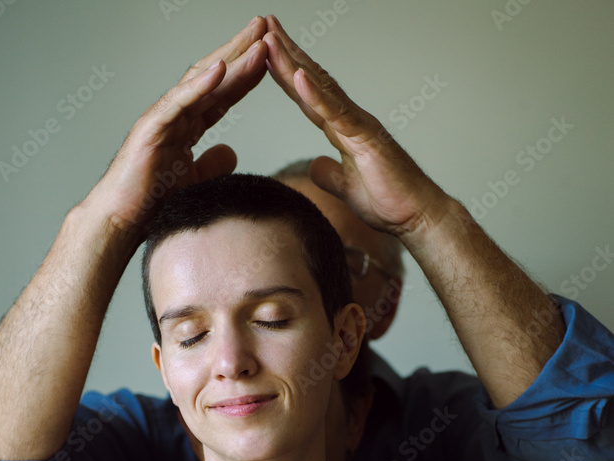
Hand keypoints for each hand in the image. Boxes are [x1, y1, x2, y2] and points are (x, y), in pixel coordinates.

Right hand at [85, 18, 268, 233]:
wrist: (122, 220)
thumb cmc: (151, 202)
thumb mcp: (195, 181)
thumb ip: (212, 164)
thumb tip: (231, 153)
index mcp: (186, 126)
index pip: (222, 93)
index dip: (247, 74)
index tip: (271, 57)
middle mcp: (175, 115)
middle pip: (213, 77)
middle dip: (240, 52)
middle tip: (266, 27)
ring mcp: (162, 118)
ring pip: (200, 82)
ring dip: (229, 59)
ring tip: (254, 41)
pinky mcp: (150, 128)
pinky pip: (178, 101)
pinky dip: (199, 85)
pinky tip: (220, 68)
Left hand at [262, 15, 448, 236]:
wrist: (418, 216)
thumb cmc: (391, 202)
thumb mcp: (348, 189)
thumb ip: (331, 175)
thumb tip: (315, 166)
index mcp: (344, 130)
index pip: (309, 97)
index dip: (286, 74)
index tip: (266, 52)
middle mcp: (351, 120)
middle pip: (312, 81)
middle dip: (286, 53)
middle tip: (262, 24)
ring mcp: (359, 125)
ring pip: (320, 89)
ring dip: (293, 64)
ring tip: (269, 39)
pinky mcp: (367, 138)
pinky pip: (336, 113)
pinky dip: (316, 95)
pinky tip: (298, 77)